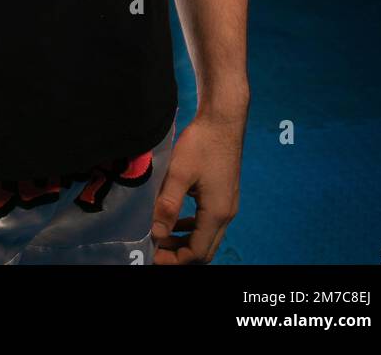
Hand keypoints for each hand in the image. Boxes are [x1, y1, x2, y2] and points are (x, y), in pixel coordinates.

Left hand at [150, 107, 245, 264]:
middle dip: (179, 255)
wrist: (222, 120)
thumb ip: (168, 204)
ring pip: (207, 236)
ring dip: (185, 241)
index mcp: (217, 213)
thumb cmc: (202, 143)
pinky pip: (208, 222)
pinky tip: (176, 220)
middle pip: (204, 249)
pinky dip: (192, 228)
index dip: (174, 259)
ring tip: (161, 236)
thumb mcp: (179, 173)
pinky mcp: (224, 195)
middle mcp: (226, 214)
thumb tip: (156, 233)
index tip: (152, 256)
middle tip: (155, 250)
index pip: (197, 252)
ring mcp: (228, 204)